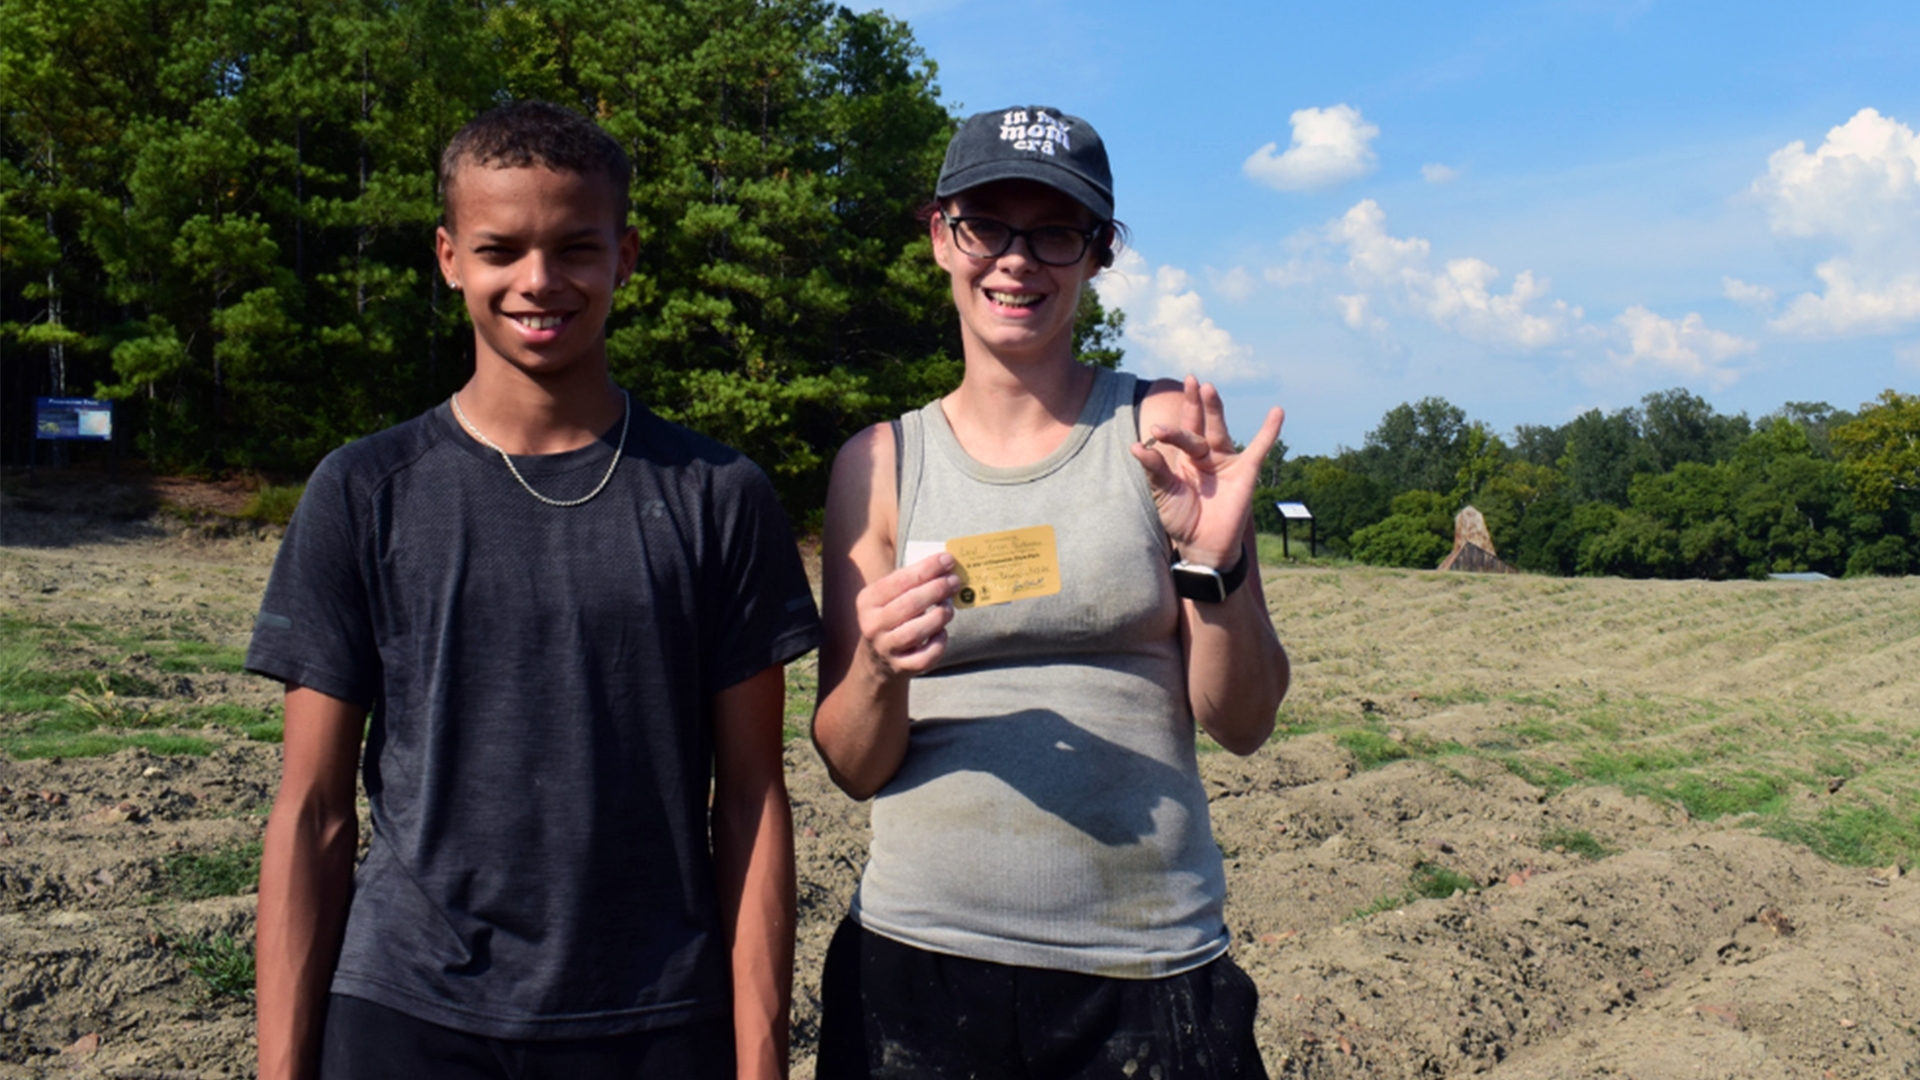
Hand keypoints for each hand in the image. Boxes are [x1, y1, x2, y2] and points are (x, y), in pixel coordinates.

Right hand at [855, 553, 959, 676]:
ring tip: (949, 607)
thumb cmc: (891, 617)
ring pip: (916, 632)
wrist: (877, 659)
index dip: (927, 569)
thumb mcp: (889, 596)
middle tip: (955, 581)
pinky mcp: (900, 667)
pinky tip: (942, 632)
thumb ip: (912, 580)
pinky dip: (938, 644)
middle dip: (937, 589)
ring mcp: (885, 648)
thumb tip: (946, 564)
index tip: (947, 560)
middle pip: (910, 604)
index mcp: (868, 601)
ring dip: (939, 616)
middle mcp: (872, 624)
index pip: (900, 580)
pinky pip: (924, 657)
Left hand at [1130, 375, 1284, 569]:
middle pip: (1199, 424)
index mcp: (1184, 458)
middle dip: (1194, 404)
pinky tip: (1277, 412)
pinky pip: (1260, 449)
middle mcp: (1205, 455)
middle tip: (1190, 380)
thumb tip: (1137, 446)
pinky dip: (1270, 431)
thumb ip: (1154, 469)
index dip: (1170, 430)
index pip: (1178, 435)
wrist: (1202, 546)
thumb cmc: (1181, 518)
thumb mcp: (1163, 493)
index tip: (1157, 429)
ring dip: (1215, 409)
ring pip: (1220, 431)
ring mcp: (1225, 462)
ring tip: (1208, 388)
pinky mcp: (1246, 473)